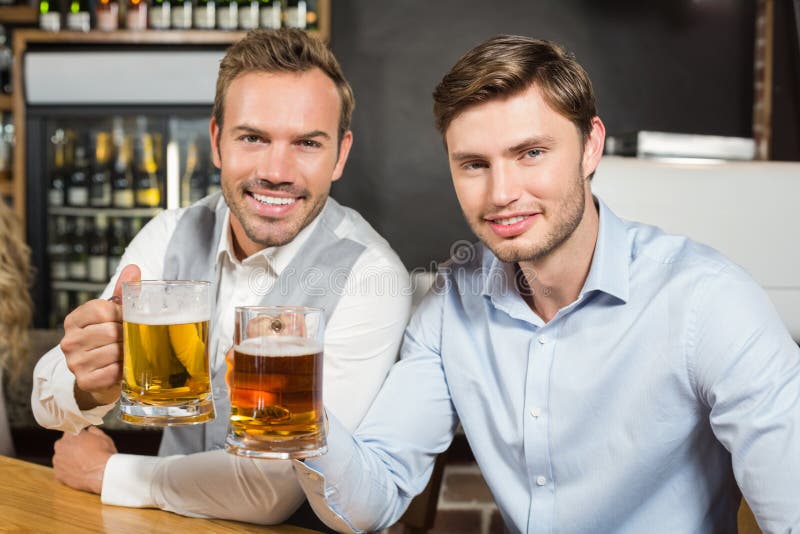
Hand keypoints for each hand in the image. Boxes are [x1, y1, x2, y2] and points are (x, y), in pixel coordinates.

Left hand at [53, 426, 117, 494]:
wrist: (102, 473)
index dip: (79, 436)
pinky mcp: (58, 474)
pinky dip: (68, 471)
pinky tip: (78, 472)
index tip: (84, 440)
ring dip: (69, 459)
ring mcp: (58, 461)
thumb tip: (90, 430)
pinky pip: (62, 471)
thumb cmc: (103, 453)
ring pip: (62, 458)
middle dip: (72, 447)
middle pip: (64, 445)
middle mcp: (60, 446)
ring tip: (82, 464)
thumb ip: (93, 430)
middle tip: (84, 452)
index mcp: (70, 434)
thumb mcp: (103, 436)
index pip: (71, 432)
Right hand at [61, 264, 140, 408]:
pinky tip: (123, 368)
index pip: (102, 309)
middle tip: (131, 339)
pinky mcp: (84, 381)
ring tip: (128, 353)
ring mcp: (74, 362)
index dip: (122, 315)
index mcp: (74, 319)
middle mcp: (69, 340)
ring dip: (127, 353)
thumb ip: (124, 291)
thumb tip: (133, 269)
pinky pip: (113, 371)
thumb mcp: (114, 313)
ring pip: (113, 351)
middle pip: (110, 331)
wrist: (103, 375)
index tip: (126, 320)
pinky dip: (124, 370)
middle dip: (128, 335)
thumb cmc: (110, 338)